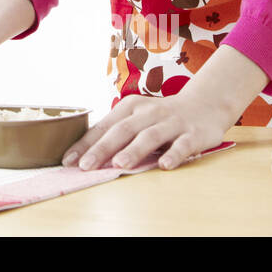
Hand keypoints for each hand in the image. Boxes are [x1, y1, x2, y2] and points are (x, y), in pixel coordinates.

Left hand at [60, 91, 235, 171]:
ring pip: (150, 136)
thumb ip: (116, 133)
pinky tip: (164, 165)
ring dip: (134, 150)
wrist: (204, 105)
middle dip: (102, 149)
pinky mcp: (193, 134)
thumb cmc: (161, 117)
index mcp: (129, 108)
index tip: (67, 160)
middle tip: (86, 166)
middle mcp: (148, 113)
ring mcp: (171, 123)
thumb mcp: (137, 118)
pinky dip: (173, 154)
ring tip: (119, 165)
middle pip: (122, 131)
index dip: (85, 144)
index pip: (103, 127)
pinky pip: (182, 145)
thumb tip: (85, 154)